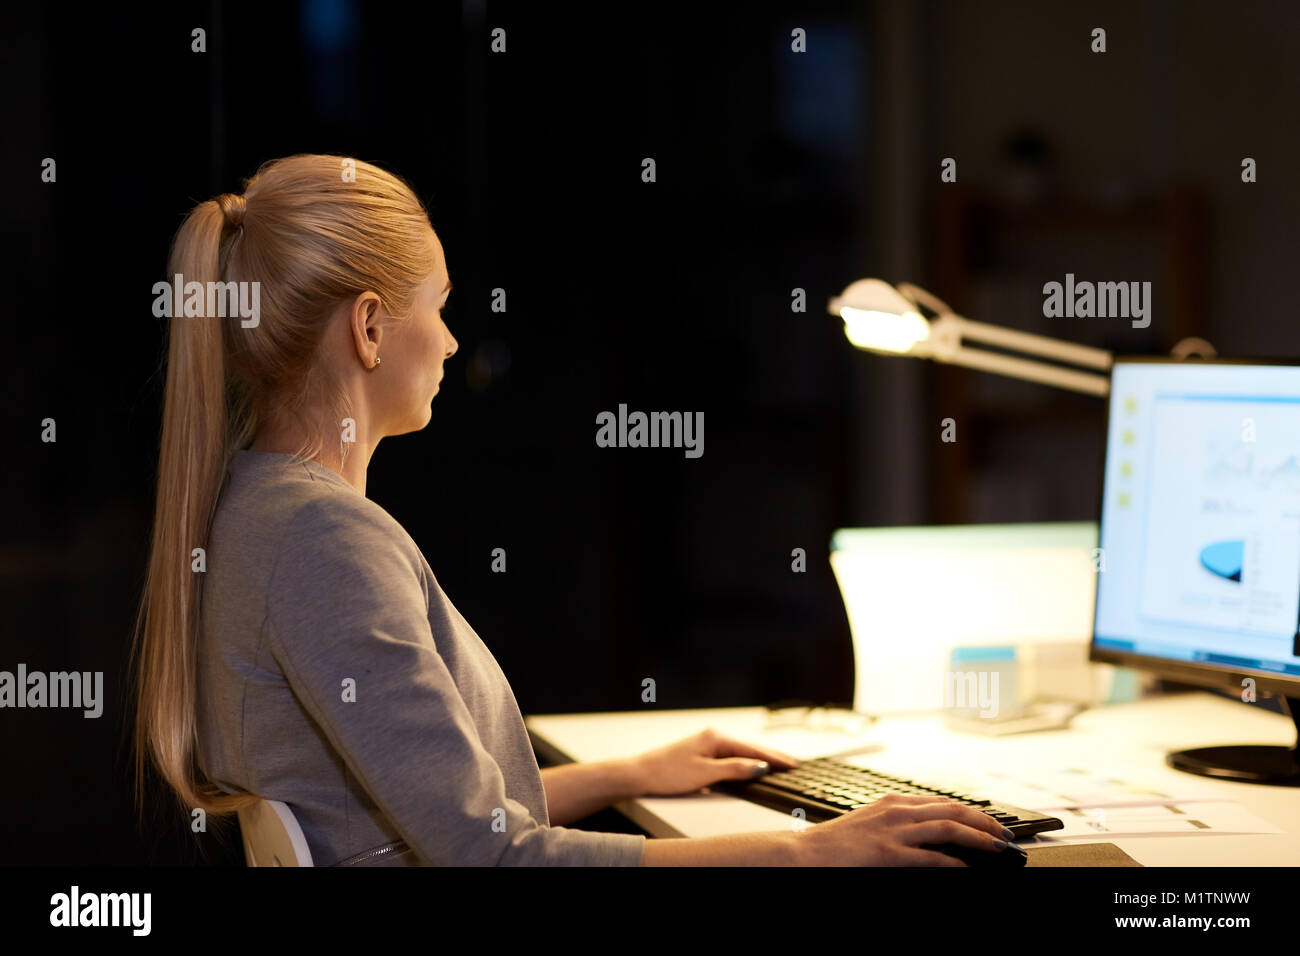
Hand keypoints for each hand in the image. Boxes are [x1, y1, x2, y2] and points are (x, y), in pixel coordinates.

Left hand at [629, 728, 801, 796]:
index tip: (793, 764)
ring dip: (760, 759)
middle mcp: (713, 737)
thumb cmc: (667, 773)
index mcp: (716, 738)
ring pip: (741, 752)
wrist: (640, 774)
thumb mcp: (705, 774)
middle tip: (794, 764)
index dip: (774, 758)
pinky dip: (746, 762)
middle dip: (772, 756)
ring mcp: (707, 744)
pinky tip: (753, 767)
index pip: (753, 749)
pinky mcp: (701, 753)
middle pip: (749, 748)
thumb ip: (735, 770)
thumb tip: (760, 767)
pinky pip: (731, 756)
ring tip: (780, 764)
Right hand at [798, 793, 1014, 865]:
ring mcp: (893, 831)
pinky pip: (930, 857)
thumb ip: (898, 823)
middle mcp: (897, 811)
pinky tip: (966, 869)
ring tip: (998, 848)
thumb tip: (929, 833)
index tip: (990, 822)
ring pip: (949, 827)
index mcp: (893, 802)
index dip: (972, 811)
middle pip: (953, 809)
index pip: (943, 801)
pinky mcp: (888, 854)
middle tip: (1005, 835)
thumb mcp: (871, 823)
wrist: (806, 853)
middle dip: (984, 821)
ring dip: (979, 837)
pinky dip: (953, 862)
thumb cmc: (835, 844)